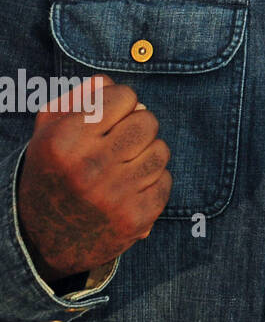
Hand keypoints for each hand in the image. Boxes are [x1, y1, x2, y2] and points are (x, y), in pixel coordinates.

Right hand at [16, 74, 171, 281]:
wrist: (42, 240)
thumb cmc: (51, 175)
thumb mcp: (47, 134)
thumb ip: (76, 100)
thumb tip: (108, 81)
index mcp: (65, 141)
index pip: (125, 96)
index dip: (121, 103)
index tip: (111, 117)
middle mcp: (89, 167)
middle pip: (148, 121)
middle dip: (138, 126)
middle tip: (122, 140)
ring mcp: (114, 195)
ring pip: (161, 150)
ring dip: (148, 153)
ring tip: (126, 164)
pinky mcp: (136, 217)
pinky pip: (166, 180)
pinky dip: (153, 181)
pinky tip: (131, 187)